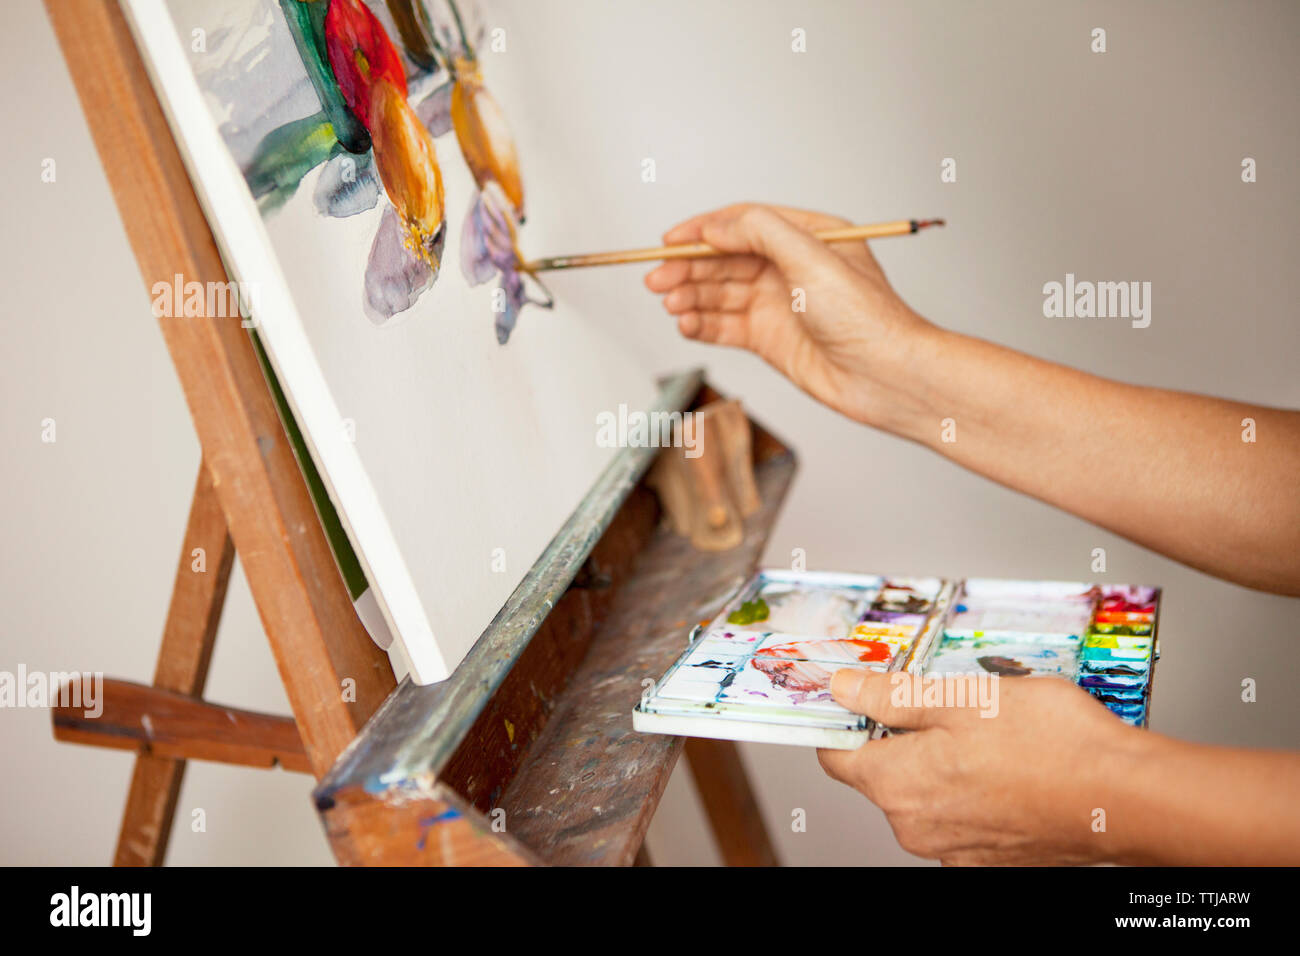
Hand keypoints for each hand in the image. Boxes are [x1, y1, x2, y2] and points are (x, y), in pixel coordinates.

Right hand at [645, 203, 935, 428]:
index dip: (704, 230)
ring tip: (670, 304)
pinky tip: (686, 324)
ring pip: (722, 294)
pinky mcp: (771, 340)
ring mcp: (779, 305)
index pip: (744, 223)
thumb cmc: (868, 317)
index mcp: (809, 237)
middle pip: (726, 260)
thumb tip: (716, 227)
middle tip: (657, 280)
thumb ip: (761, 232)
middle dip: (689, 269)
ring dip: (692, 297)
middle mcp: (791, 268)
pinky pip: (726, 327)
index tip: (670, 240)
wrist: (886, 377)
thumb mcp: (813, 258)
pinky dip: (702, 325)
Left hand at [819, 669, 1144, 864]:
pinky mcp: (990, 859)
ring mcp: (954, 848)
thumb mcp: (960, 697)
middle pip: (884, 775)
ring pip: (926, 796)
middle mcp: (917, 827)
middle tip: (946, 705)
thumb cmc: (1051, 744)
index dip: (847, 721)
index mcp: (898, 784)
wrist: (1126, 797)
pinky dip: (975, 793)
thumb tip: (843, 689)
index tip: (861, 698)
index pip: (838, 755)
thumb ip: (891, 696)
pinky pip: (963, 819)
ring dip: (943, 764)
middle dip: (903, 738)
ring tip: (990, 734)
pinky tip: (1009, 767)